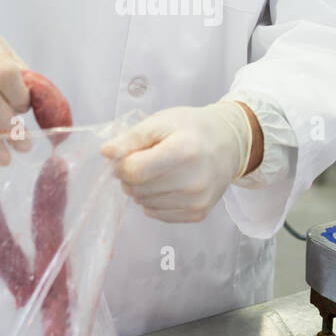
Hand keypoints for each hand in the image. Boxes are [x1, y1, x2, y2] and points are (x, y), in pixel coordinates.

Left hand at [100, 101, 253, 222]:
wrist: (230, 143)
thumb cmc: (193, 128)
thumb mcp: (162, 121)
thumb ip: (132, 138)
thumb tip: (105, 153)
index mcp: (184, 151)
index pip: (134, 171)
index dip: (121, 164)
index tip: (127, 155)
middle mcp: (193, 180)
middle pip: (137, 189)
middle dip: (130, 176)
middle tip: (143, 161)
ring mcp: (197, 200)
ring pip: (144, 203)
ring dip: (141, 189)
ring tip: (158, 171)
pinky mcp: (198, 214)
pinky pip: (157, 214)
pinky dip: (153, 201)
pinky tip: (167, 184)